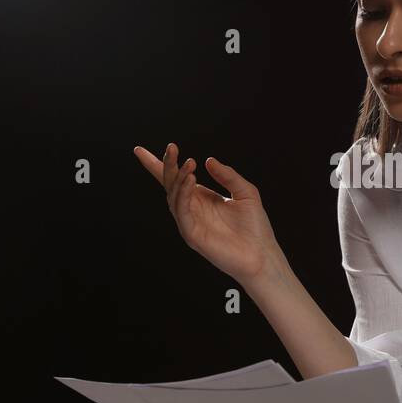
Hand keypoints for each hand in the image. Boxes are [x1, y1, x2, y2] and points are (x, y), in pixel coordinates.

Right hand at [133, 143, 279, 284]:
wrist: (262, 255)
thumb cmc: (255, 227)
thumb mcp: (245, 192)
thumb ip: (227, 175)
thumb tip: (208, 160)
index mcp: (201, 199)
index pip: (175, 179)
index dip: (158, 164)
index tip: (139, 150)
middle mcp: (192, 209)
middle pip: (171, 183)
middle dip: (168, 164)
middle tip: (172, 147)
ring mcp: (190, 222)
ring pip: (174, 196)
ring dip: (179, 178)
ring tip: (189, 164)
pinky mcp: (192, 235)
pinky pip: (181, 211)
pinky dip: (183, 194)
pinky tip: (190, 180)